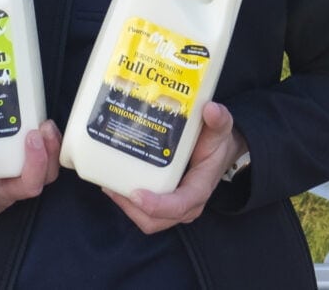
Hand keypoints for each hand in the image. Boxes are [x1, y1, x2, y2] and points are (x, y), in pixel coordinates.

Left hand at [107, 102, 245, 234]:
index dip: (157, 205)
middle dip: (132, 208)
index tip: (136, 194)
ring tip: (108, 184)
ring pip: (146, 219)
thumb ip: (219, 120)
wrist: (218, 151)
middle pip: (156, 220)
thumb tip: (210, 109)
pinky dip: (127, 202)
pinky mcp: (162, 201)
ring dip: (126, 207)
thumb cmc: (216, 143)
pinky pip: (142, 212)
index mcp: (199, 189)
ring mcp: (173, 206)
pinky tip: (113, 182)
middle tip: (111, 186)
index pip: (179, 206)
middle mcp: (186, 204)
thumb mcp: (221, 130)